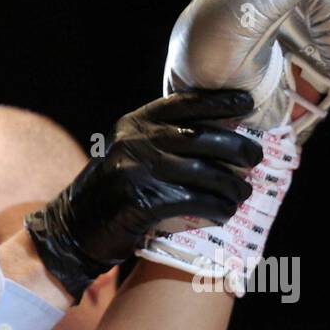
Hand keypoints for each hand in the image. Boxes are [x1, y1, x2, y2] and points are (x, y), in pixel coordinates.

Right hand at [25, 90, 261, 299]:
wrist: (75, 228)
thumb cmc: (113, 191)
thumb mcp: (130, 152)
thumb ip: (161, 138)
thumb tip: (217, 130)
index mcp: (135, 124)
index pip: (185, 103)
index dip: (220, 101)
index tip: (247, 104)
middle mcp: (136, 142)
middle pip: (202, 137)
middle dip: (236, 148)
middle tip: (254, 159)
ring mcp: (138, 171)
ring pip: (203, 173)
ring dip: (231, 186)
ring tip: (243, 194)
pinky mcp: (142, 202)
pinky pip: (192, 201)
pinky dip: (215, 208)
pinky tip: (224, 213)